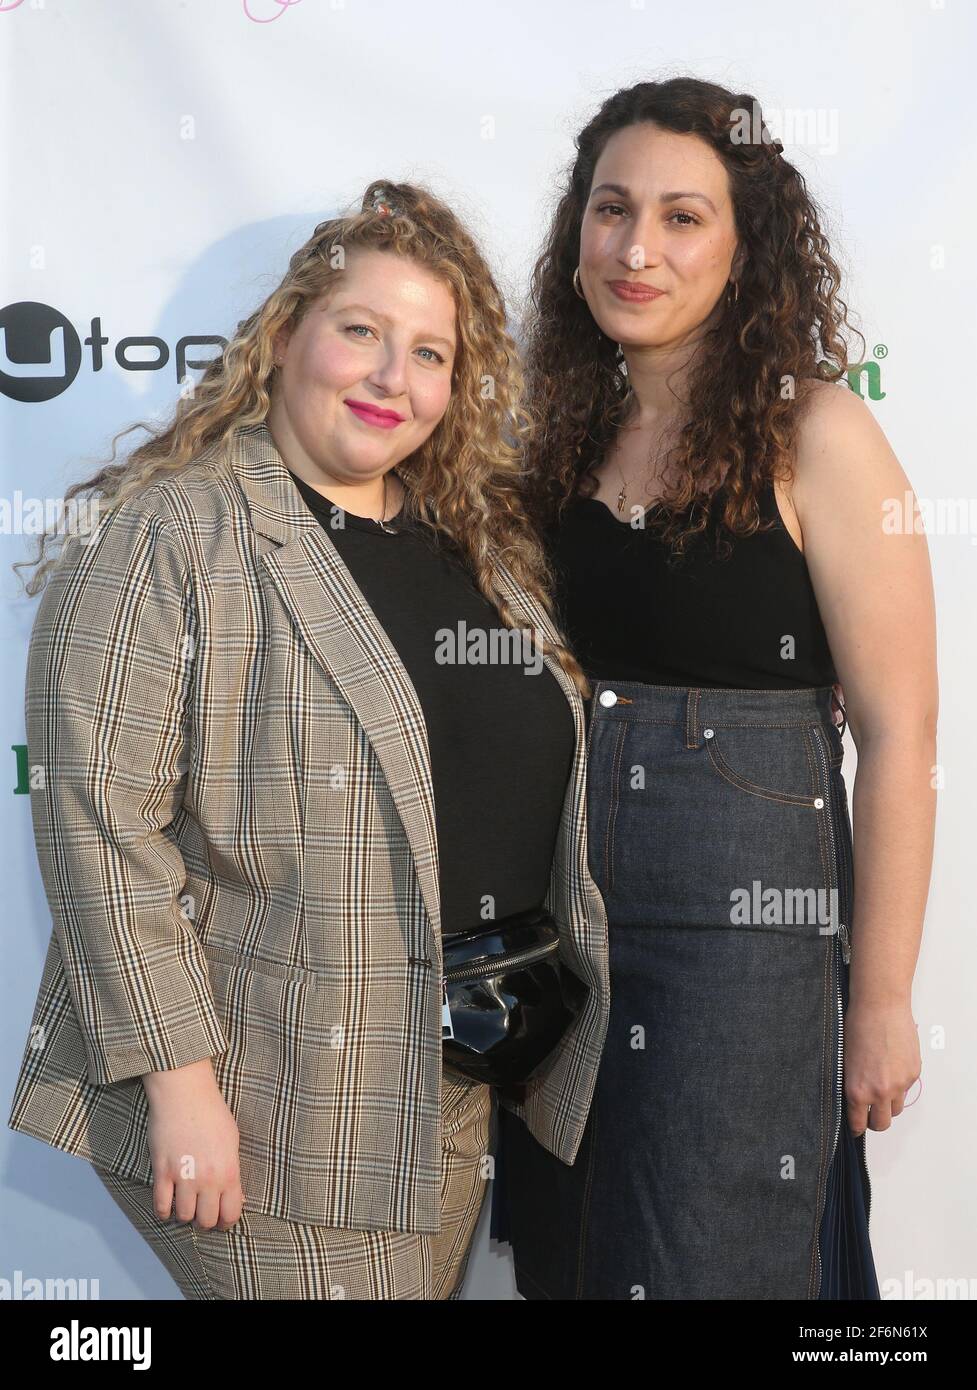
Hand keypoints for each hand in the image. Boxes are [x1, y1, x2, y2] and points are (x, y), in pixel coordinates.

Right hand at [142, 1058, 244, 1230]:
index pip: (230, 1213)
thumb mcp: (232, 1141)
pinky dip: (164, 1211)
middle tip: (203, 1212)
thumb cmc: (212, 1112)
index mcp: (229, 1172)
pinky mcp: (162, 1171)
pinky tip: (168, 1205)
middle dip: (205, 1221)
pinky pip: (161, 1205)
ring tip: (186, 1204)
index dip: (226, 1221)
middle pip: (206, 1221)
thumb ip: (233, 1171)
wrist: (184, 1093)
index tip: (222, 1219)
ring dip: (185, 1214)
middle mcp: (208, 1179)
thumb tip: (237, 1197)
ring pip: (184, 1217)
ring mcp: (183, 1177)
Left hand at [843, 999, 920, 1135]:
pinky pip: (906, 1089)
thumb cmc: (857, 1025)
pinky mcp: (913, 1073)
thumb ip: (851, 1084)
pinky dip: (899, 1085)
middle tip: (869, 1113)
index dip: (856, 1126)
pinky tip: (889, 1069)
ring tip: (880, 1090)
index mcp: (857, 1090)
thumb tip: (854, 1099)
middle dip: (874, 1121)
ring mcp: (899, 1084)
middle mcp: (880, 1091)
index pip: (858, 1123)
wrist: (880, 1006)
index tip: (855, 1126)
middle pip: (881, 1124)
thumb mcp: (844, 1060)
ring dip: (889, 1105)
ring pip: (896, 1109)